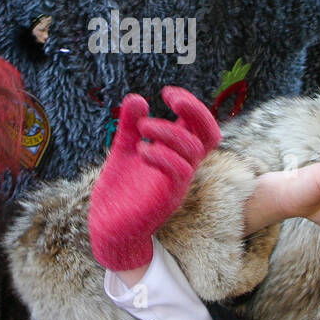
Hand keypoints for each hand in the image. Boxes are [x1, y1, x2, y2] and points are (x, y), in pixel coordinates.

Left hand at [88, 87, 220, 273]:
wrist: (109, 227)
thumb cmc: (120, 191)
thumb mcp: (123, 150)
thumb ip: (130, 125)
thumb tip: (137, 97)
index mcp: (176, 153)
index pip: (199, 125)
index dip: (190, 104)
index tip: (167, 92)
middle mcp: (183, 166)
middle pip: (210, 133)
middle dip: (196, 110)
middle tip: (171, 97)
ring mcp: (178, 182)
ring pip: (193, 150)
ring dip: (168, 130)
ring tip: (142, 127)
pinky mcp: (169, 197)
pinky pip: (180, 171)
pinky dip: (162, 154)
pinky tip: (141, 150)